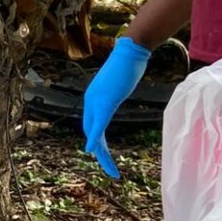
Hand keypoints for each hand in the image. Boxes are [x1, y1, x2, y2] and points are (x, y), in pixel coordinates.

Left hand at [82, 36, 150, 178]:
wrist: (131, 51)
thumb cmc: (128, 64)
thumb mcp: (118, 84)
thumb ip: (113, 94)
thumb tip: (115, 96)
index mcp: (93, 98)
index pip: (92, 124)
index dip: (96, 140)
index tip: (102, 154)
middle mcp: (90, 101)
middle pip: (90, 131)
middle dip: (100, 152)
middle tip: (110, 169)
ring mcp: (96, 101)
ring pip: (94, 132)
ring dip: (101, 153)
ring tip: (110, 169)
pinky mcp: (104, 101)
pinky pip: (98, 124)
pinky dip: (95, 139)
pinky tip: (93, 151)